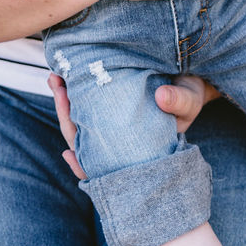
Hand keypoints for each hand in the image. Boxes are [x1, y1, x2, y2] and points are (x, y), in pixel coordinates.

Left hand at [48, 71, 218, 180]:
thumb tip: (161, 96)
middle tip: (57, 86)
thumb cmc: (189, 97)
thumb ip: (179, 101)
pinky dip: (72, 98)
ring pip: (81, 125)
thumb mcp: (189, 100)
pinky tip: (62, 84)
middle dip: (66, 116)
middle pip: (83, 141)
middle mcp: (119, 144)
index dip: (83, 163)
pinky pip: (85, 111)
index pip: (102, 166)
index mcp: (135, 152)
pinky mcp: (110, 110)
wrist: (189, 84)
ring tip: (56, 79)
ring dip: (65, 103)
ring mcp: (113, 128)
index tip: (68, 149)